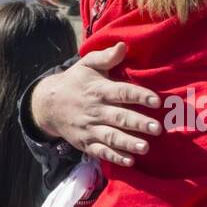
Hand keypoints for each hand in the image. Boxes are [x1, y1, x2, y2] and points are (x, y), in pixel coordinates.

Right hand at [30, 42, 160, 165]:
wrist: (48, 104)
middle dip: (139, 124)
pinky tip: (129, 161)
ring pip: (111, 137)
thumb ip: (106, 57)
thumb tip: (124, 45)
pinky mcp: (86, 143)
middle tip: (158, 129)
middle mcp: (95, 110)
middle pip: (120, 117)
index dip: (139, 96)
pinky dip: (114, 157)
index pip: (122, 92)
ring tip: (145, 147)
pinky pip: (100, 152)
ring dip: (128, 143)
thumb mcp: (87, 64)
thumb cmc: (75, 81)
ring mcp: (90, 128)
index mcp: (99, 90)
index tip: (156, 101)